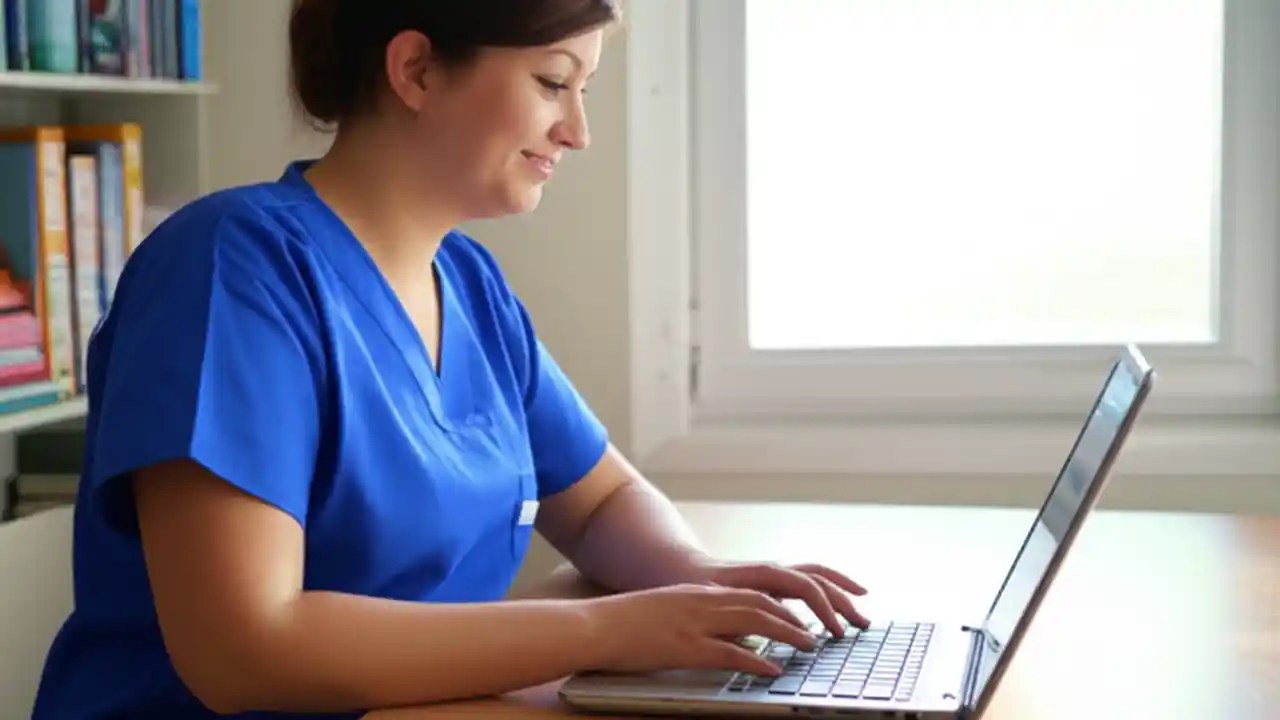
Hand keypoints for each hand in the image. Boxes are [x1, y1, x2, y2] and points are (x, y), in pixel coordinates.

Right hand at [582, 583, 819, 676]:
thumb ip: (698, 618)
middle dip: (793, 618)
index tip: (802, 619)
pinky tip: (772, 670)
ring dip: (786, 634)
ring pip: (754, 622)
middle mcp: (703, 602)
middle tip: (816, 633)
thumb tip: (725, 636)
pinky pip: (730, 654)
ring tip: (808, 647)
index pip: (752, 594)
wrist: (596, 625)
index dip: (782, 607)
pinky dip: (756, 661)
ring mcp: (695, 624)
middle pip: (761, 604)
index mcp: (699, 594)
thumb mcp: (669, 611)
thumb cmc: (626, 623)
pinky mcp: (685, 647)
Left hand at [694, 561, 869, 636]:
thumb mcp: (710, 602)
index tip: (832, 633)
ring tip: (860, 614)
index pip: (804, 586)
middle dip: (842, 602)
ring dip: (841, 594)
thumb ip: (737, 615)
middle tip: (860, 626)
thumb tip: (766, 631)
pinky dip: (828, 590)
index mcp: (761, 573)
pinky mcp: (773, 581)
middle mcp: (773, 569)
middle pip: (818, 579)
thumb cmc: (692, 583)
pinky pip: (808, 582)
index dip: (822, 608)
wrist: (679, 566)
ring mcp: (774, 573)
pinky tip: (837, 606)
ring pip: (817, 577)